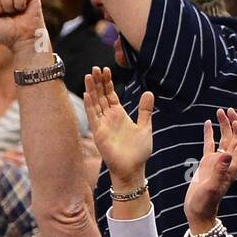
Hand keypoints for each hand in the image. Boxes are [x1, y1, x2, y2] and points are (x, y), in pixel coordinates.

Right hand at [84, 67, 153, 188]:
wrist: (133, 168)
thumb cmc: (139, 151)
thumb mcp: (145, 127)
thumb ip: (145, 110)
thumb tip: (149, 92)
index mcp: (119, 115)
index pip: (110, 95)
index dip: (108, 83)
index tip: (106, 70)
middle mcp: (109, 118)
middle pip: (101, 96)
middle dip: (98, 82)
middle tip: (95, 68)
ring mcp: (103, 125)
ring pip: (95, 103)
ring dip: (92, 90)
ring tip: (89, 75)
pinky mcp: (99, 133)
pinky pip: (93, 117)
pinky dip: (90, 105)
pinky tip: (87, 94)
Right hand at [184, 110, 236, 232]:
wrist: (198, 212)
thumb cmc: (205, 204)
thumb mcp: (211, 188)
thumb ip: (219, 171)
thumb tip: (226, 154)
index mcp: (232, 168)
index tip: (235, 122)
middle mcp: (227, 162)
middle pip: (235, 139)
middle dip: (234, 124)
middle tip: (229, 110)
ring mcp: (218, 162)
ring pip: (223, 139)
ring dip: (223, 126)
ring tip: (220, 111)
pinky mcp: (207, 163)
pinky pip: (210, 144)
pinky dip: (210, 133)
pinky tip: (208, 122)